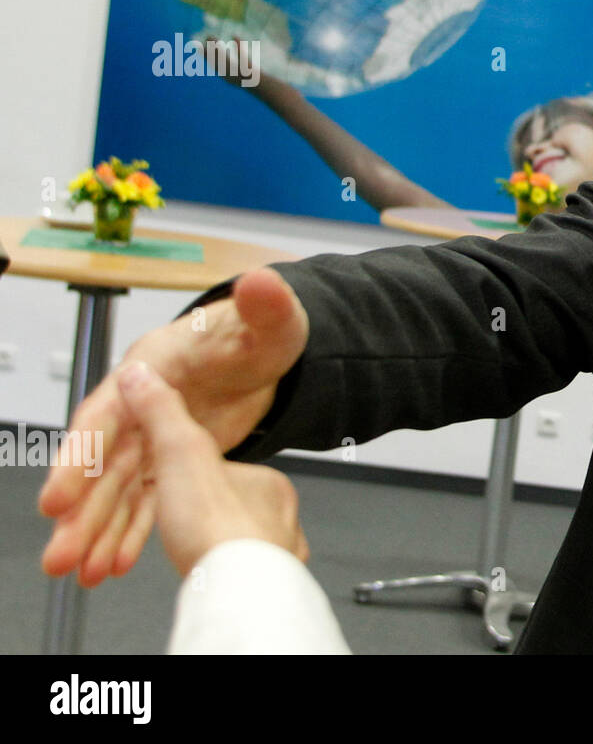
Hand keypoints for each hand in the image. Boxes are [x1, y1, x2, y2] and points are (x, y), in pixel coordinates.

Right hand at [39, 268, 308, 585]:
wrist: (271, 352)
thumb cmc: (263, 331)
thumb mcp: (273, 320)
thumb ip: (266, 305)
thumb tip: (262, 282)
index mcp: (156, 363)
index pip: (109, 411)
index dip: (82, 454)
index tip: (58, 496)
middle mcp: (144, 399)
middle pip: (105, 459)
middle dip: (81, 509)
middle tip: (60, 553)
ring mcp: (155, 431)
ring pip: (119, 487)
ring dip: (98, 529)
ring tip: (81, 571)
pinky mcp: (172, 456)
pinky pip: (146, 498)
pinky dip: (131, 529)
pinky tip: (115, 563)